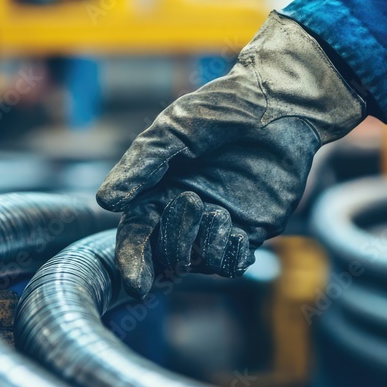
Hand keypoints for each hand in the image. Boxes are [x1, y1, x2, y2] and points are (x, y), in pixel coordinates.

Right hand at [97, 12, 364, 298]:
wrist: (279, 102)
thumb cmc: (223, 107)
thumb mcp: (174, 129)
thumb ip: (142, 166)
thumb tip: (106, 203)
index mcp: (159, 189)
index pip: (136, 234)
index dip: (132, 261)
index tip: (136, 283)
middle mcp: (186, 212)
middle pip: (164, 255)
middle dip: (174, 240)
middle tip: (191, 200)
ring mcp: (219, 222)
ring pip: (198, 263)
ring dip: (203, 245)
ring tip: (217, 210)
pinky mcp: (252, 227)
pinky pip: (233, 263)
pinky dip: (229, 256)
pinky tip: (236, 231)